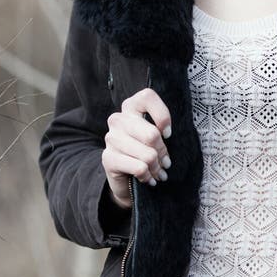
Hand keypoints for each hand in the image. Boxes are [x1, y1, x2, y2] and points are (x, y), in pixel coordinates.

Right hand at [102, 88, 171, 208]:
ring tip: (158, 173)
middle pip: (152, 134)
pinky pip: (139, 168)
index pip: (147, 97)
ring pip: (148, 155)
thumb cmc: (146, 151)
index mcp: (130, 107)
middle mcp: (118, 119)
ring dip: (157, 168)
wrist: (126, 179)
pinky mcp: (108, 158)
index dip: (162, 116)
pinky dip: (148, 176)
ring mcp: (111, 138)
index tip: (168, 134)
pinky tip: (148, 179)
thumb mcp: (156, 136)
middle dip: (163, 152)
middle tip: (166, 162)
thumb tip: (167, 135)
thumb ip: (161, 129)